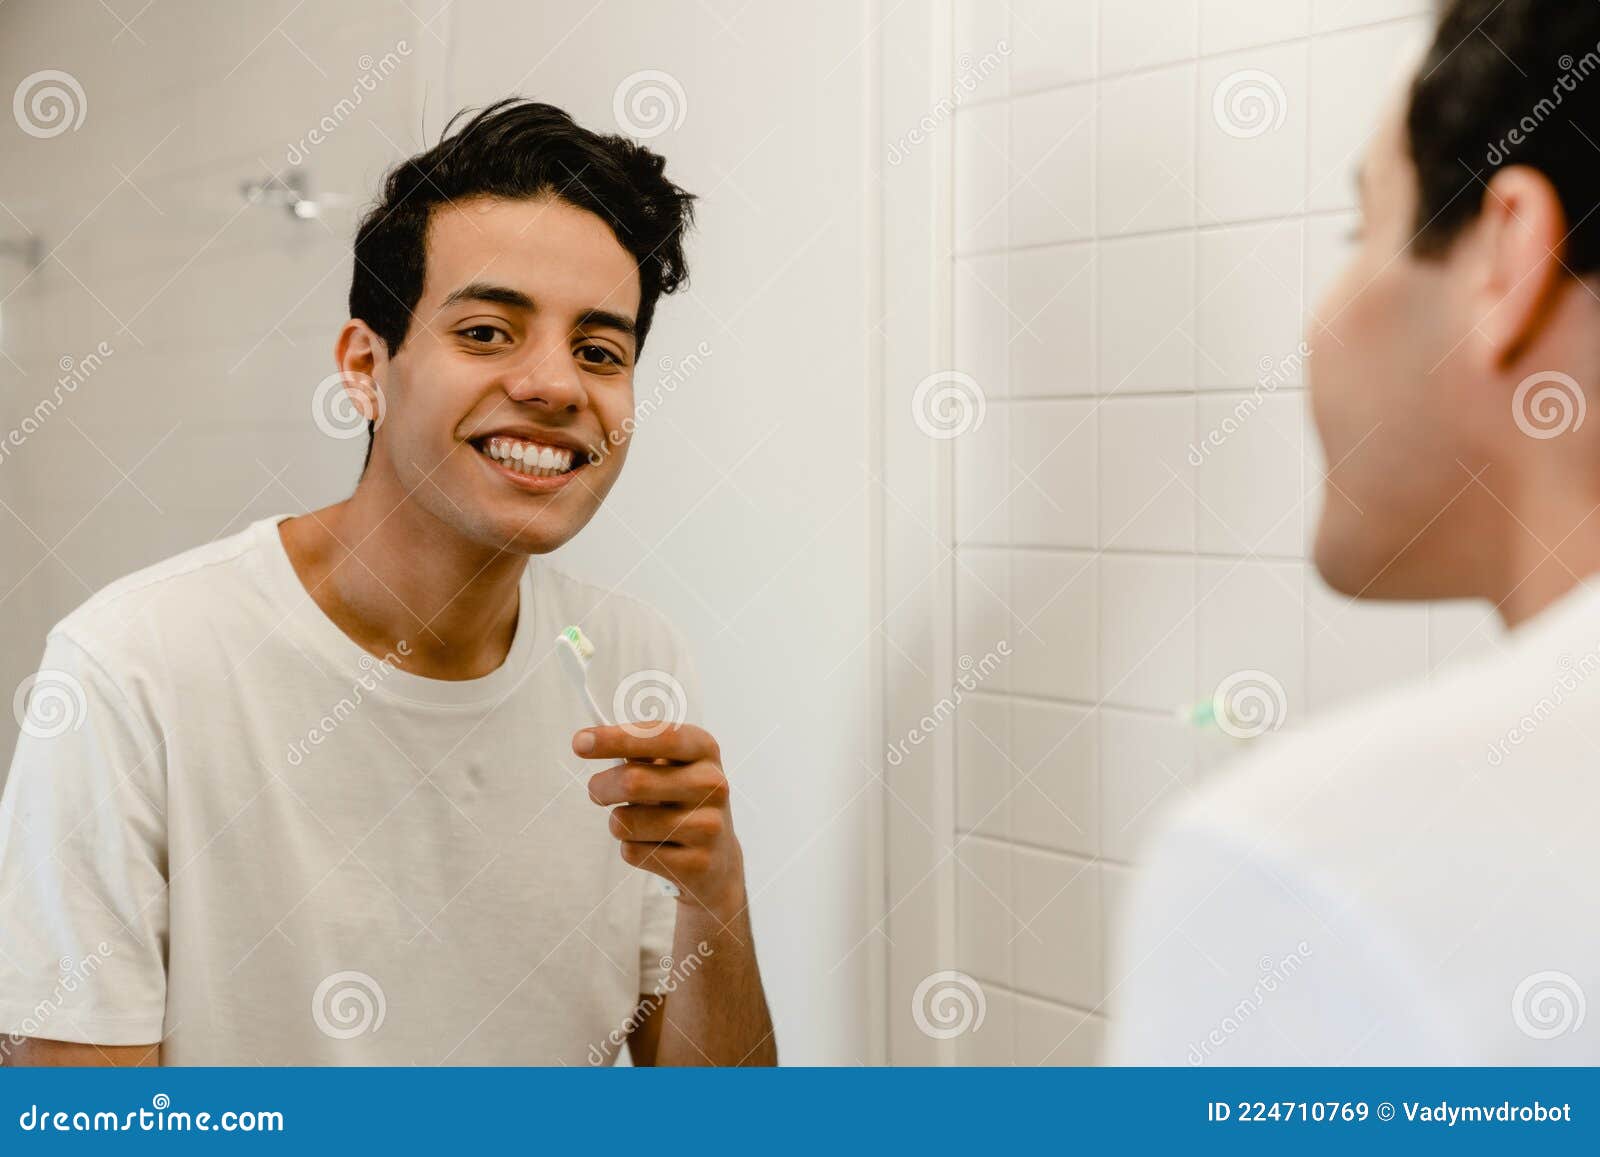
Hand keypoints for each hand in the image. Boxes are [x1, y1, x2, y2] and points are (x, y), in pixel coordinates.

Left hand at [575, 722, 746, 918]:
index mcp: (704, 749)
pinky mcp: (698, 864)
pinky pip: (633, 853)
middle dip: (601, 787)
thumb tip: (587, 740)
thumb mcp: (670, 766)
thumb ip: (637, 749)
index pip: (658, 736)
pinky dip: (630, 850)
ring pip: (626, 822)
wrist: (718, 859)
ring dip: (618, 823)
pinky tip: (653, 848)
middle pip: (633, 781)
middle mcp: (712, 784)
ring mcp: (708, 826)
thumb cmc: (681, 801)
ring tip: (636, 825)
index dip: (614, 738)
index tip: (579, 743)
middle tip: (595, 792)